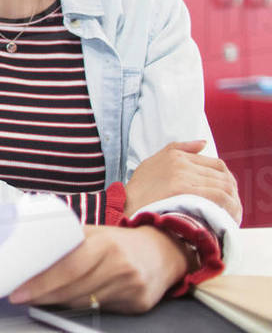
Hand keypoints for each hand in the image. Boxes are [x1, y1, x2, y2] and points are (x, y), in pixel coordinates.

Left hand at [8, 225, 189, 312]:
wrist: (162, 252)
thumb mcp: (95, 233)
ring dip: (57, 302)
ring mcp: (131, 287)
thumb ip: (69, 240)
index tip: (20, 288)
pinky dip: (79, 306)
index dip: (42, 281)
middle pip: (74, 288)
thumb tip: (31, 248)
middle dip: (43, 295)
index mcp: (106, 244)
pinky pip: (100, 309)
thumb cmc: (119, 242)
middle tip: (21, 295)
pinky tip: (65, 302)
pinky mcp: (138, 304)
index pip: (68, 267)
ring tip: (36, 298)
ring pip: (84, 302)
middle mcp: (120, 266)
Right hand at [125, 140, 241, 222]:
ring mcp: (183, 176)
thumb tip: (203, 143)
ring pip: (223, 186)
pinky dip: (228, 207)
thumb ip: (178, 149)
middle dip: (231, 193)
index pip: (216, 164)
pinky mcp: (184, 191)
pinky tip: (226, 217)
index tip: (226, 196)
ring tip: (230, 215)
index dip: (225, 181)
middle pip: (222, 175)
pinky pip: (218, 196)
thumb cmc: (140, 189)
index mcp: (176, 155)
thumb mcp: (153, 162)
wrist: (126, 207)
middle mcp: (181, 163)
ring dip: (232, 202)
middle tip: (231, 209)